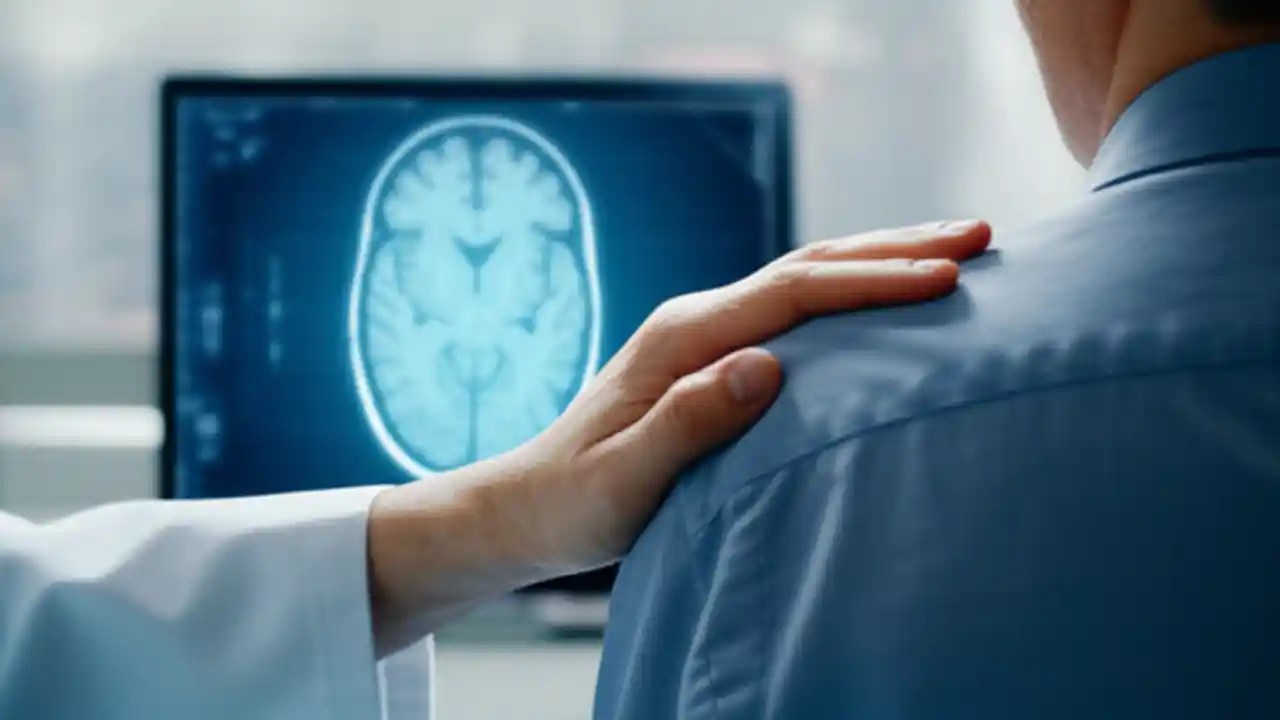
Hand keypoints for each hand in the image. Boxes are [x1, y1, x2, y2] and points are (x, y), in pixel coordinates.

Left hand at [367, 220, 990, 654]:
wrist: (526, 506)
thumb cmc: (575, 503)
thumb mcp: (626, 480)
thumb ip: (689, 422)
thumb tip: (767, 365)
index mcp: (681, 339)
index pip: (792, 292)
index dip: (871, 281)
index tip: (945, 276)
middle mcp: (695, 322)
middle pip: (807, 265)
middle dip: (894, 247)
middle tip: (980, 234)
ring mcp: (703, 335)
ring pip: (804, 280)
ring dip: (877, 261)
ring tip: (953, 250)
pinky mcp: (710, 358)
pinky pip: (794, 311)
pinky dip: (848, 295)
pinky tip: (885, 302)